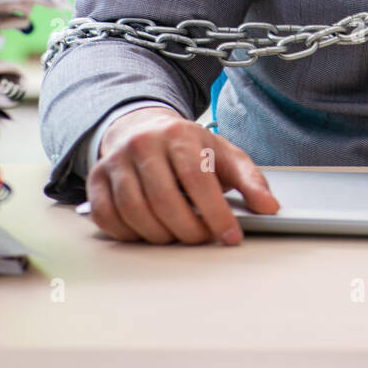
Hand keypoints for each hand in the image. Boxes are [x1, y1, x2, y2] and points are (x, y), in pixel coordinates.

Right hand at [87, 105, 279, 244]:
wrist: (142, 129)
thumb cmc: (187, 147)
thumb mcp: (224, 155)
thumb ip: (250, 180)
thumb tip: (270, 207)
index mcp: (179, 134)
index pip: (197, 179)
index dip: (215, 213)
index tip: (230, 236)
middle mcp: (144, 144)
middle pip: (164, 200)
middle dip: (188, 230)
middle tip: (202, 239)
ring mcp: (116, 161)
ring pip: (134, 211)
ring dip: (160, 235)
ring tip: (177, 235)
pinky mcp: (97, 180)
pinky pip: (108, 217)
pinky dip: (129, 234)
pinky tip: (148, 232)